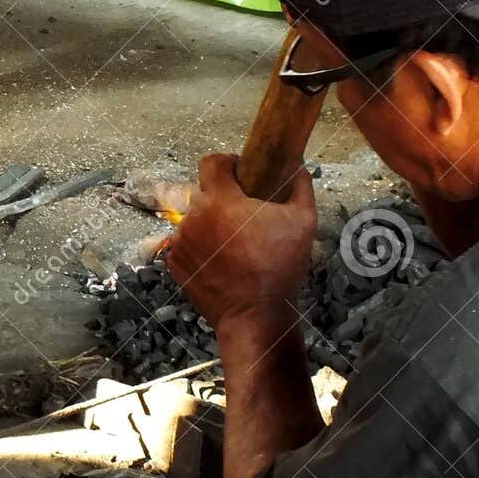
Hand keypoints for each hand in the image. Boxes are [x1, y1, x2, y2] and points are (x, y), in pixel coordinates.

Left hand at [162, 153, 316, 329]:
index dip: (228, 163)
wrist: (254, 315)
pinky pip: (186, 243)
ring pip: (195, 219)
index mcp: (220, 200)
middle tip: (245, 217)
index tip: (242, 175)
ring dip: (212, 224)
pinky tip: (221, 261)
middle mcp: (193, 216)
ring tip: (235, 245)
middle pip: (205, 192)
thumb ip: (300, 186)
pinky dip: (201, 247)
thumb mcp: (303, 222)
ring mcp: (180, 241)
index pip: (211, 161)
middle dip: (224, 199)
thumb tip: (297, 167)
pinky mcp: (174, 262)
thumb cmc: (279, 266)